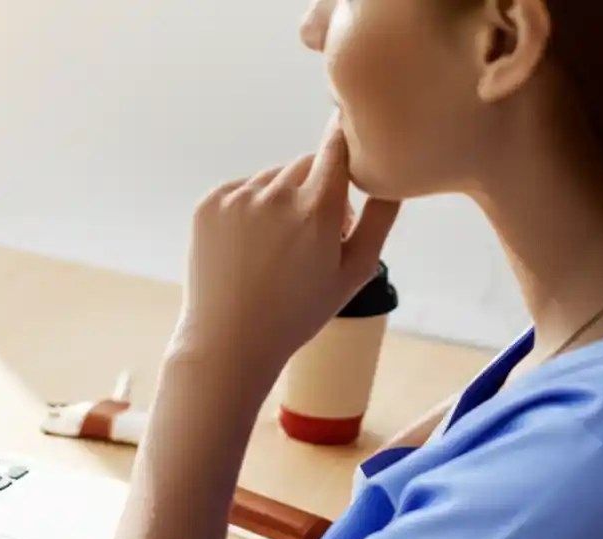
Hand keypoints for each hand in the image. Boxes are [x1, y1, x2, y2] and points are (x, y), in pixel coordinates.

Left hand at [172, 117, 401, 378]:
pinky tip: (251, 247)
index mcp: (316, 209)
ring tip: (279, 248)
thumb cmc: (299, 313)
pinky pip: (241, 189)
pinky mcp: (208, 204)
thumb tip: (393, 175)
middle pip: (307, 164)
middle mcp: (274, 194)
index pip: (338, 147)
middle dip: (317, 187)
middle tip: (317, 233)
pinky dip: (250, 207)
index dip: (347, 141)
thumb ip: (380, 218)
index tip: (351, 135)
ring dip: (282, 198)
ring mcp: (236, 198)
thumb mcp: (354, 272)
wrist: (229, 340)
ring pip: (272, 178)